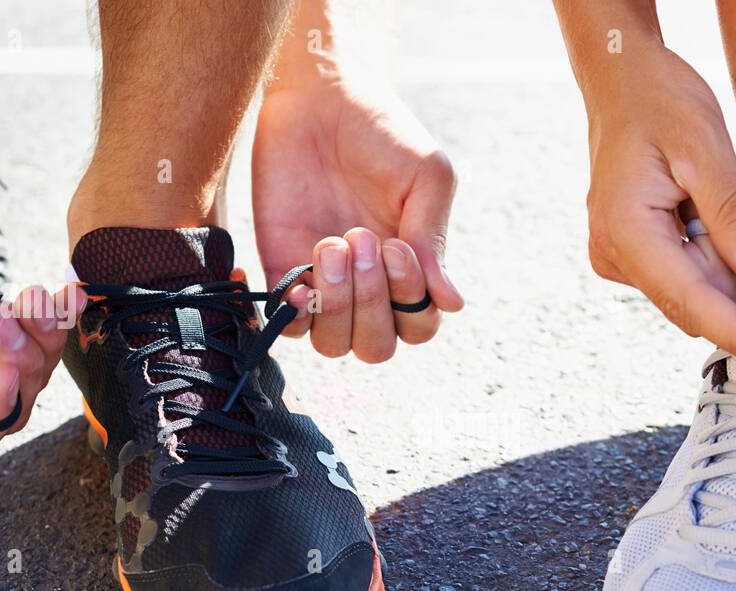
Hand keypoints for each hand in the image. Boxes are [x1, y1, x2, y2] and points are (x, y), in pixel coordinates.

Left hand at [252, 72, 463, 362]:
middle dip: (373, 303)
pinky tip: (301, 278)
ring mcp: (324, 284)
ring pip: (333, 344)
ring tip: (332, 243)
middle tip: (363, 239)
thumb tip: (453, 303)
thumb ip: (433, 240)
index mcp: (411, 272)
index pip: (419, 326)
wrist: (321, 97)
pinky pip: (286, 325)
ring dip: (337, 304)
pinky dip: (293, 313)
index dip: (410, 302)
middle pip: (377, 348)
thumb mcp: (426, 179)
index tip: (398, 246)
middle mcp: (369, 289)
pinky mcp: (282, 269)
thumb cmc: (384, 133)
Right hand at [560, 23, 735, 373]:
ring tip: (706, 201)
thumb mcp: (706, 147)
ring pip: (688, 290)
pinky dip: (704, 258)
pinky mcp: (626, 255)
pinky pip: (678, 274)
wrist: (621, 82)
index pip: (691, 301)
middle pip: (690, 303)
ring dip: (717, 265)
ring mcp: (615, 258)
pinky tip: (698, 214)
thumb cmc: (660, 102)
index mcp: (625, 231)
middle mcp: (612, 255)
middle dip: (734, 289)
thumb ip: (734, 215)